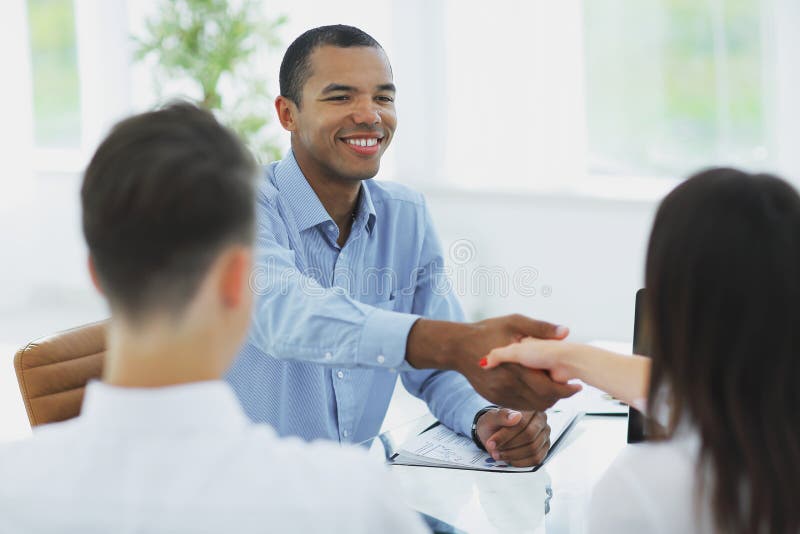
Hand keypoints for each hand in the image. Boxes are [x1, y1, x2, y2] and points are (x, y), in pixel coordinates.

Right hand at [407, 314, 580, 409]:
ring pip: (533, 406)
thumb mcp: (514, 323)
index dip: (566, 389)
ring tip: (555, 387)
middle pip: (543, 400)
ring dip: (547, 400)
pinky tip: (537, 389)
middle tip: (568, 386)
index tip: (577, 384)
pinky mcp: (495, 399)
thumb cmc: (487, 331)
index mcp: (516, 366)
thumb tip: (565, 332)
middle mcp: (507, 385)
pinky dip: (532, 401)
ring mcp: (500, 394)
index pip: (549, 387)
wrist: (459, 347)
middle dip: (559, 395)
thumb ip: (540, 328)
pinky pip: (520, 406)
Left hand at [475, 408, 549, 466]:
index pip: (522, 423)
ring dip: (513, 455)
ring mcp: (544, 436)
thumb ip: (502, 415)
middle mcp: (541, 421)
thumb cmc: (494, 423)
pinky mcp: (543, 449)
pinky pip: (536, 459)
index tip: (491, 442)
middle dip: (509, 446)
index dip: (506, 435)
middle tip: (494, 450)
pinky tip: (509, 459)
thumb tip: (516, 416)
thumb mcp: (492, 417)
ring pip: (533, 449)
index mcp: (531, 408)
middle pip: (529, 437)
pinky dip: (520, 462)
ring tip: (499, 454)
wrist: (494, 432)